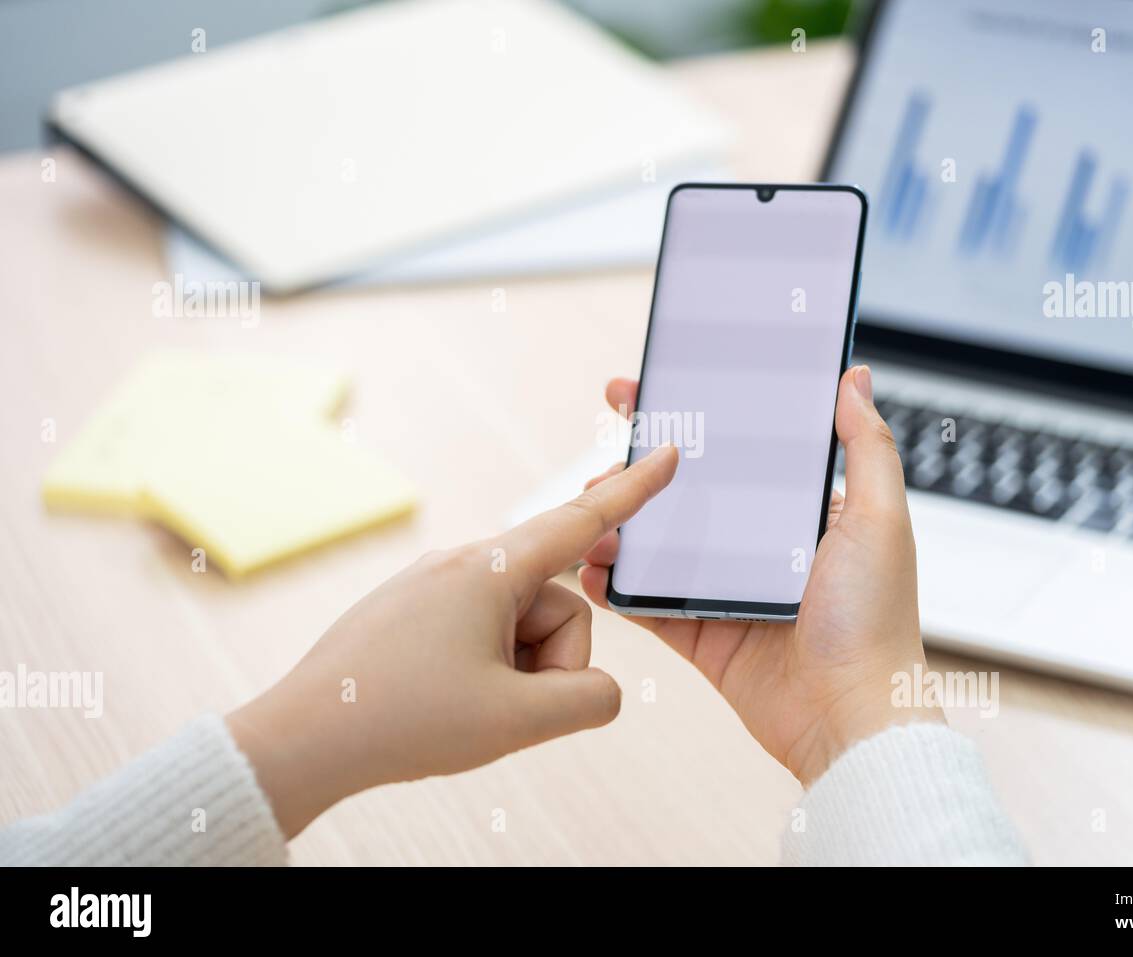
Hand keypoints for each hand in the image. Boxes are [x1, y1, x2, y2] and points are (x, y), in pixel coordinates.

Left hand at [227, 443, 679, 838]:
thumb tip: (599, 690)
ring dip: (515, 674)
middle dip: (550, 660)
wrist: (299, 741)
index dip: (635, 491)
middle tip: (503, 706)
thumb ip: (589, 700)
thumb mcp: (517, 721)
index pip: (582, 522)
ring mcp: (433, 587)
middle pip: (555, 605)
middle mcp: (462, 564)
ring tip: (465, 707)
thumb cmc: (401, 723)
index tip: (669, 454)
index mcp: (489, 571)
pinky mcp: (413, 613)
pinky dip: (484, 672)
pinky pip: (481, 635)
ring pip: (518, 626)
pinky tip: (443, 701)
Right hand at [579, 366, 942, 786]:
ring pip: (661, 547)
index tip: (652, 391)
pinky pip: (650, 604)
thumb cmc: (877, 621)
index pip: (739, 454)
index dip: (695, 421)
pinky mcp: (703, 637)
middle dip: (642, 472)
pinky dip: (617, 586)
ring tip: (588, 510)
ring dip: (621, 525)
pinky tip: (591, 566)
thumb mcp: (881, 521)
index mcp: (801, 514)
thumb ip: (867, 446)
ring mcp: (729, 593)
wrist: (852, 721)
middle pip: (689, 496)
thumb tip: (853, 377)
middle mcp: (762, 549)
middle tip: (607, 451)